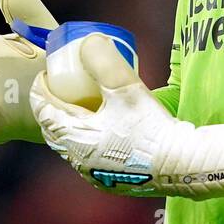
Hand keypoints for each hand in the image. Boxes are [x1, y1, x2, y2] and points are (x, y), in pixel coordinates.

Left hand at [30, 33, 223, 198]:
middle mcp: (77, 161)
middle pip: (53, 129)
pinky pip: (89, 155)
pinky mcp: (111, 181)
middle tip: (65, 85)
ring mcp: (94, 174)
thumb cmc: (151, 128)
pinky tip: (105, 128)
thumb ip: (102, 59)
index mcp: (73, 138)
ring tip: (85, 104)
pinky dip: (88, 138)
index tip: (49, 71)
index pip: (42, 110)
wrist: (183, 165)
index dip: (40, 87)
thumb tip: (88, 42)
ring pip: (71, 144)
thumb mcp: (124, 86)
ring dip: (71, 123)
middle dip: (55, 105)